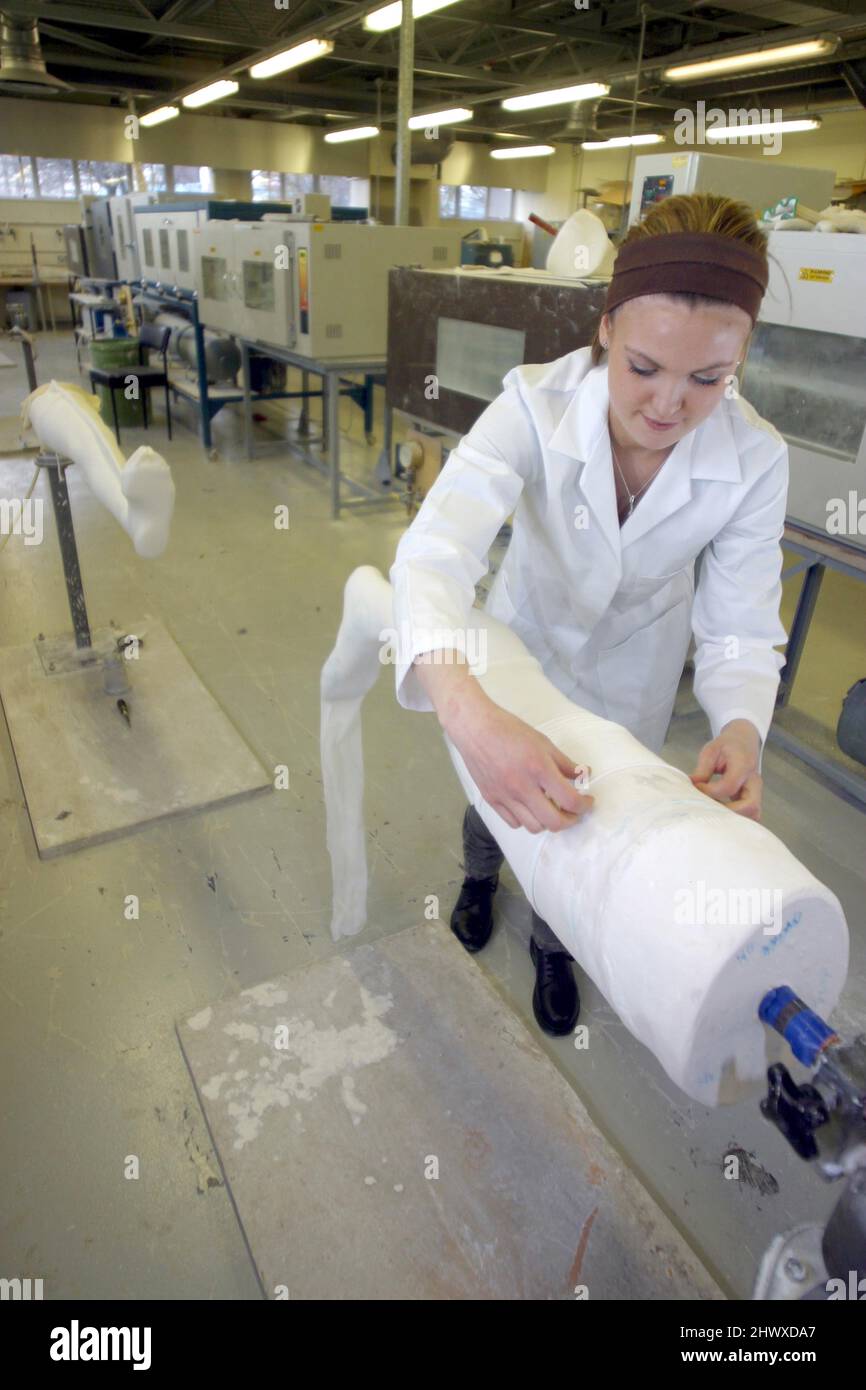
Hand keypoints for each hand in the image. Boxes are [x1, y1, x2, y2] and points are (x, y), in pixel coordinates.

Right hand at [440, 684, 594, 833]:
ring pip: (534, 827)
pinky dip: (526, 820)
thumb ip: (565, 763)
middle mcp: (522, 786)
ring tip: (551, 810)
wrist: (475, 728)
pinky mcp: (491, 800)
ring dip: (547, 822)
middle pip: (553, 822)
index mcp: (539, 768)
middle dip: (570, 820)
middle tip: (573, 812)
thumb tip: (584, 775)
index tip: (587, 802)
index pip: (569, 800)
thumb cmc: (510, 730)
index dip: (584, 806)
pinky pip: (513, 823)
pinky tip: (529, 808)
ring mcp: (505, 796)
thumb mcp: (543, 742)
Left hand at [690, 719, 762, 820]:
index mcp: (744, 765)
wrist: (743, 742)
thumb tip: (692, 786)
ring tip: (712, 810)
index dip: (711, 792)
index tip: (698, 788)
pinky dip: (735, 819)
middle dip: (727, 812)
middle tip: (707, 807)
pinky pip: (749, 816)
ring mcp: (756, 793)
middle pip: (750, 806)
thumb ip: (702, 769)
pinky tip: (718, 812)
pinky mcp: (753, 800)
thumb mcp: (711, 751)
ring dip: (732, 817)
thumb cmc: (727, 746)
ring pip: (752, 814)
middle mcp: (754, 782)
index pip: (729, 786)